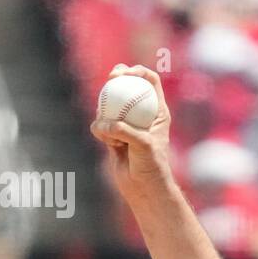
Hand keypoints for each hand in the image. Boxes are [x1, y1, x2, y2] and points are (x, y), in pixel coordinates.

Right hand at [90, 64, 174, 203]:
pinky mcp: (112, 134)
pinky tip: (110, 145)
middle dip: (117, 78)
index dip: (138, 71)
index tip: (125, 72)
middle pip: (128, 85)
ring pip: (109, 104)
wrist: (144, 187)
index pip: (150, 81)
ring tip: (113, 134)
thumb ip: (124, 130)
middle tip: (111, 78)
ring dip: (106, 113)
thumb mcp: (142, 145)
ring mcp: (126, 123)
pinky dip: (100, 131)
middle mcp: (142, 114)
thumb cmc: (151, 166)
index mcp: (157, 111)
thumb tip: (104, 122)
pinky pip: (99, 124)